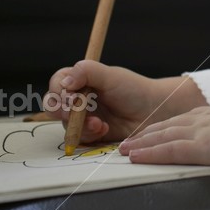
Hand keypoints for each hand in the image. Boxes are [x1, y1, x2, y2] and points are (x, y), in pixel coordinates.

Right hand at [45, 60, 205, 144]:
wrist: (154, 112)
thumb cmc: (135, 90)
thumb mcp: (111, 76)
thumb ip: (87, 72)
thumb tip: (65, 81)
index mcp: (82, 80)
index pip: (58, 83)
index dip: (59, 90)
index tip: (71, 95)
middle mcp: (79, 98)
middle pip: (54, 105)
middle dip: (63, 111)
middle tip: (76, 112)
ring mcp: (84, 117)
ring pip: (66, 124)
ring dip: (79, 125)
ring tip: (98, 123)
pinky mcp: (91, 134)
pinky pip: (79, 138)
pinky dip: (89, 134)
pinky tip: (104, 129)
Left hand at [118, 88, 209, 165]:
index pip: (186, 120)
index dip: (167, 126)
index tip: (154, 130)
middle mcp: (205, 120)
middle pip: (169, 126)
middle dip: (147, 134)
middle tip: (130, 140)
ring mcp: (201, 132)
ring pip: (163, 137)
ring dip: (141, 143)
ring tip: (125, 149)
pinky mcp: (201, 147)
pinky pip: (168, 151)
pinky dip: (149, 153)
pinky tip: (135, 156)